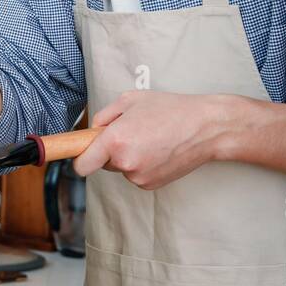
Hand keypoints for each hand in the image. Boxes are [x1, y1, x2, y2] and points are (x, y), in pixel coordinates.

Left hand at [72, 91, 231, 188]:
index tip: (79, 154)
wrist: (207, 129)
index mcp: (115, 140)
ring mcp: (138, 177)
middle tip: (131, 132)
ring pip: (120, 168)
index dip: (79, 159)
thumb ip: (104, 116)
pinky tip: (158, 150)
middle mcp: (125, 163)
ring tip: (150, 139)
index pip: (82, 165)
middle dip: (109, 151)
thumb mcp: (130, 100)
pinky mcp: (151, 185)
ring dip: (128, 157)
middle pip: (101, 163)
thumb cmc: (171, 110)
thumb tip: (92, 131)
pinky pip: (135, 175)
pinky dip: (141, 164)